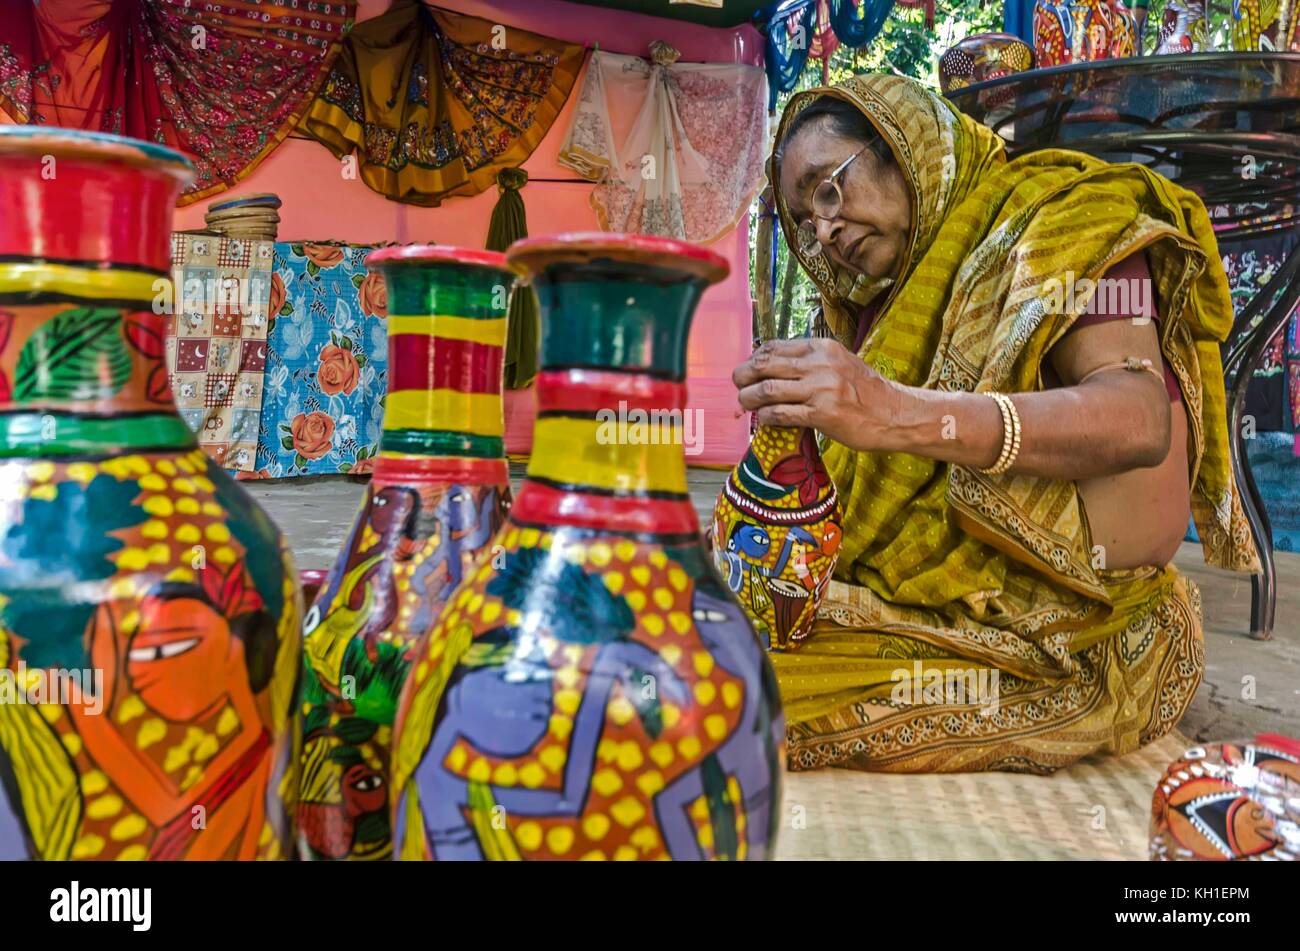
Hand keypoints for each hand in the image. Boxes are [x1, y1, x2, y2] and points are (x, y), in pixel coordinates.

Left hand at [732, 338, 900, 451]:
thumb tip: (774, 368)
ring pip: (767, 389)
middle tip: (737, 386)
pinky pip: (781, 413)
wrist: (896, 413)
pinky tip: (763, 420)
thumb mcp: (839, 363)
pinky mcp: (822, 414)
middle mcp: (819, 364)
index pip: (774, 347)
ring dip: (748, 399)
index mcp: (822, 347)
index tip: (748, 370)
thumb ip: (810, 362)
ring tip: (743, 405)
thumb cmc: (866, 392)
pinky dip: (765, 417)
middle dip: (743, 376)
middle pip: (765, 365)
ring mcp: (821, 388)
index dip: (753, 358)